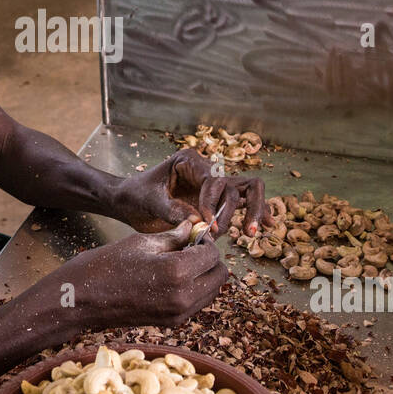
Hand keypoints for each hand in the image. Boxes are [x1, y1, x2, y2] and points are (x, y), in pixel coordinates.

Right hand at [47, 219, 228, 331]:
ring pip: (212, 292)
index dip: (205, 242)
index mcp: (178, 272)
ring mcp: (179, 314)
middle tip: (191, 249)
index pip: (212, 254)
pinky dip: (195, 289)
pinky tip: (174, 278)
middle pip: (219, 276)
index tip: (193, 235)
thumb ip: (174, 236)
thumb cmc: (108, 264)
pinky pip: (198, 303)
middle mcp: (184, 297)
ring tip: (181, 263)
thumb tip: (194, 228)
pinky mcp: (172, 323)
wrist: (82, 298)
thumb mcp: (142, 242)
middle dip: (210, 260)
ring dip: (204, 276)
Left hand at [111, 147, 271, 237]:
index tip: (206, 224)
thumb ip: (174, 210)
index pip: (214, 180)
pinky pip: (242, 202)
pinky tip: (265, 225)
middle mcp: (206, 170)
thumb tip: (200, 222)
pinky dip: (254, 212)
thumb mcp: (150, 202)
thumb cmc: (136, 196)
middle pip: (238, 183)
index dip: (214, 203)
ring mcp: (213, 185)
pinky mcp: (216, 200)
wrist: (127, 201)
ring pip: (247, 190)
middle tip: (243, 231)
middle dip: (240, 209)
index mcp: (189, 161)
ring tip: (253, 232)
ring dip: (253, 210)